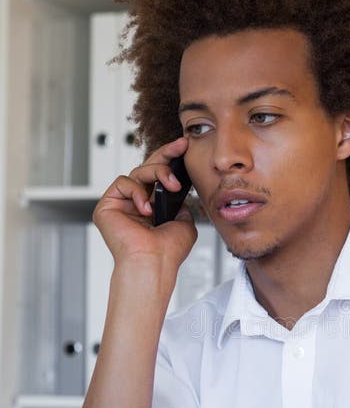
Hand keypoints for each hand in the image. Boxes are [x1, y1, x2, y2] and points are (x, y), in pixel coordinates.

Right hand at [93, 136, 196, 268]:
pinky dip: (138, 191)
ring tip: (172, 186)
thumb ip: (181, 206)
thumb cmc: (168, 251)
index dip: (171, 161)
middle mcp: (136, 205)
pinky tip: (147, 208)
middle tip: (181, 145)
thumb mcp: (184, 223)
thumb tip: (180, 196)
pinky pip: (123, 183)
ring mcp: (121, 205)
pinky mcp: (107, 206)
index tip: (185, 148)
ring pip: (139, 172)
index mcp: (152, 208)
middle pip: (147, 169)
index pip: (159, 178)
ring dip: (159, 173)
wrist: (154, 262)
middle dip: (166, 154)